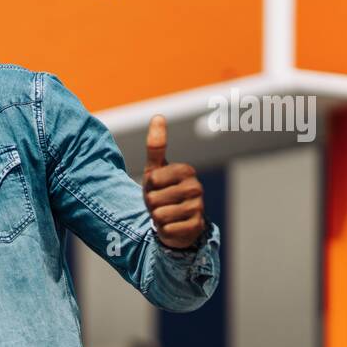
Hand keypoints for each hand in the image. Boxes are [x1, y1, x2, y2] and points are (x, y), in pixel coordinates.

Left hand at [142, 115, 205, 249]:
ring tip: (166, 214)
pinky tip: (172, 227)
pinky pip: (167, 229)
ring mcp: (198, 208)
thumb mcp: (155, 170)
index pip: (152, 180)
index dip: (148, 187)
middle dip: (151, 204)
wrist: (175, 222)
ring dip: (157, 218)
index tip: (157, 188)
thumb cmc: (163, 192)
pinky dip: (164, 231)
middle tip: (161, 204)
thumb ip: (156, 146)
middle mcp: (196, 188)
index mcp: (186, 171)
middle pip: (153, 199)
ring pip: (159, 215)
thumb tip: (158, 116)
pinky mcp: (196, 227)